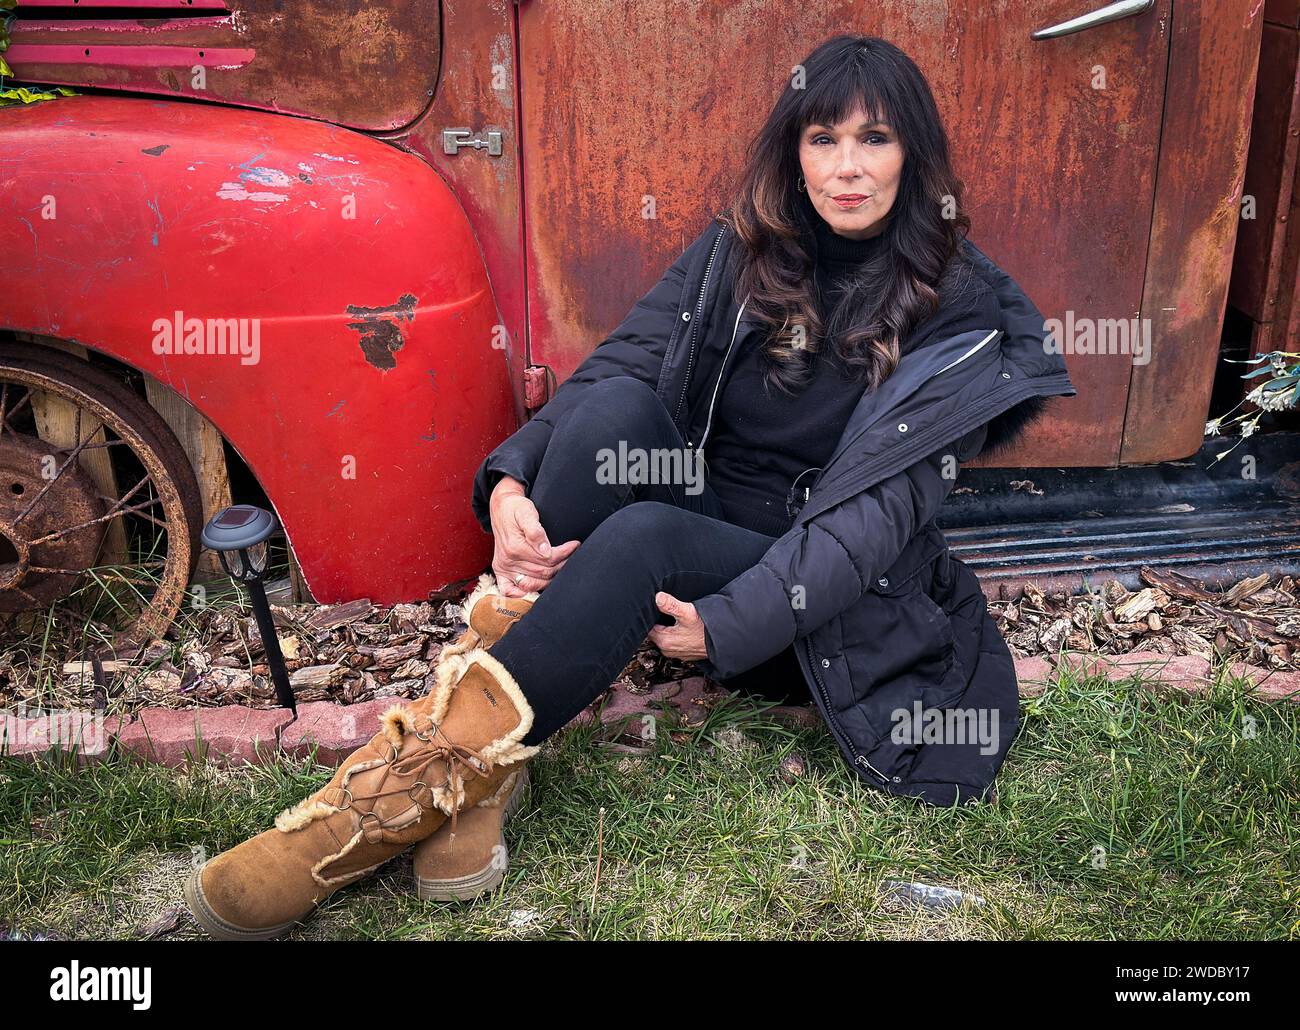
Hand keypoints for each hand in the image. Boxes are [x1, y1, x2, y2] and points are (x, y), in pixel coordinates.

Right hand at [488, 476, 578, 595]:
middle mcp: (508, 561)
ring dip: (550, 578)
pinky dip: (520, 595)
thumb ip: (535, 531)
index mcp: (515, 548)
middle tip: (573, 556)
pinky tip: (533, 591)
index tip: (575, 545)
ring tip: (562, 567)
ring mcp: (503, 567)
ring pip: (533, 583)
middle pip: (543, 573)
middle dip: (561, 566)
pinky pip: (508, 590)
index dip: (565, 554)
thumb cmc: (517, 509)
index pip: (547, 559)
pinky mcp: (500, 571)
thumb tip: (546, 551)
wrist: (502, 508)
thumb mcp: (526, 512)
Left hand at [647, 591, 707, 660]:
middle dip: (660, 623)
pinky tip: (685, 629)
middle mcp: (668, 650)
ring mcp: (677, 653)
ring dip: (670, 630)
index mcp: (664, 641)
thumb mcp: (688, 612)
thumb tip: (658, 597)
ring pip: (666, 638)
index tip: (657, 609)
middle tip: (668, 613)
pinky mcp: (686, 654)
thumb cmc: (707, 629)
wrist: (724, 640)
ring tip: (677, 620)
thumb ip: (671, 604)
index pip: (648, 627)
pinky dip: (678, 636)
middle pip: (656, 633)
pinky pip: (676, 643)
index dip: (652, 617)